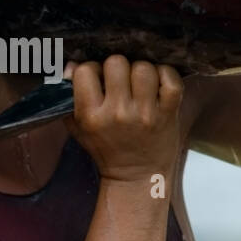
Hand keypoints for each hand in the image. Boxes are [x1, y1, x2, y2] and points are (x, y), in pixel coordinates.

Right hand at [64, 55, 183, 181]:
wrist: (137, 177)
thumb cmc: (106, 149)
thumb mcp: (79, 128)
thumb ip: (68, 98)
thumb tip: (71, 66)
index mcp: (91, 116)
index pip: (85, 71)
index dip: (92, 69)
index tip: (99, 79)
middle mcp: (118, 113)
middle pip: (116, 63)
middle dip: (118, 68)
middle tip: (121, 81)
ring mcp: (145, 114)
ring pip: (143, 68)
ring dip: (142, 71)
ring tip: (141, 83)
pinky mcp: (168, 114)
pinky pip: (171, 80)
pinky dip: (167, 75)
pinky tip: (160, 82)